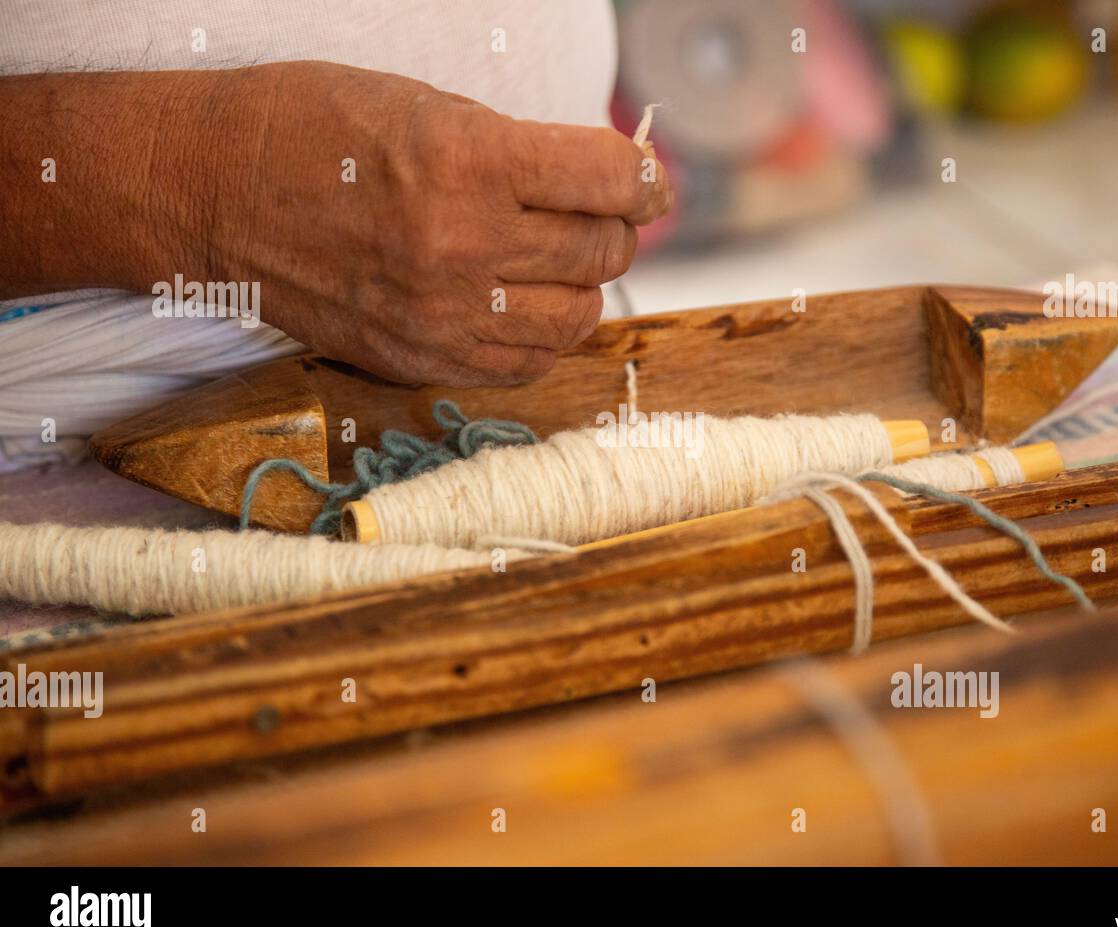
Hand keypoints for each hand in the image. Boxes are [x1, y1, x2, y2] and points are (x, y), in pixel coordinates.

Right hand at [190, 61, 671, 385]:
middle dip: (615, 227)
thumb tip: (604, 184)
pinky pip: (525, 363)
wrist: (208, 193)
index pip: (610, 180)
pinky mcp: (418, 359)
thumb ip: (521, 151)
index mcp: (467, 162)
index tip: (645, 180)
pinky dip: (542, 333)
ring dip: (583, 285)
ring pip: (576, 318)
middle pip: (600, 252)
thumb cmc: (311, 129)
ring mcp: (439, 315)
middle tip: (597, 213)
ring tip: (558, 260)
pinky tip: (523, 303)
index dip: (643, 178)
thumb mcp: (426, 106)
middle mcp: (461, 247)